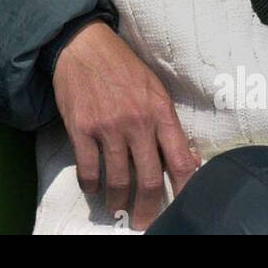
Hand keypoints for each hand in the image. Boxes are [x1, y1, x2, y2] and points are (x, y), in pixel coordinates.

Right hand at [53, 20, 200, 229]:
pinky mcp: (81, 129)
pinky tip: (94, 189)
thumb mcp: (155, 89)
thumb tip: (186, 160)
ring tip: (117, 208)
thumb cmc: (123, 67)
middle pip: (147, 180)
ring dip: (117, 201)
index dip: (184, 191)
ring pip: (117, 180)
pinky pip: (88, 170)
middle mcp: (136, 122)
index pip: (181, 161)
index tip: (183, 208)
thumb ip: (169, 124)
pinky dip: (91, 186)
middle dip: (147, 209)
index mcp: (160, 112)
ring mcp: (107, 127)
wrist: (83, 45)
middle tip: (144, 222)